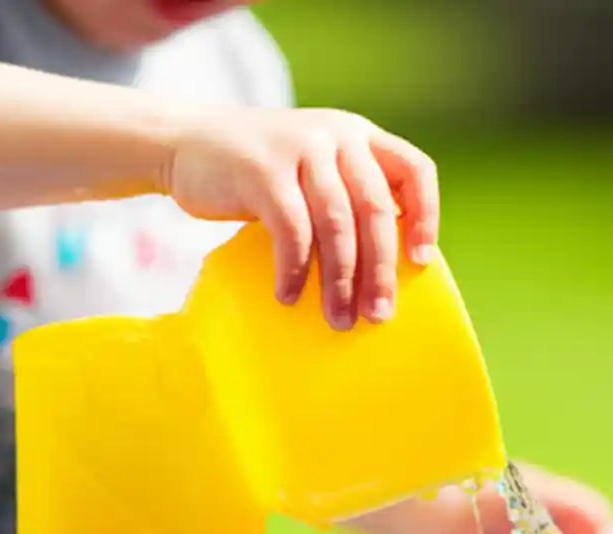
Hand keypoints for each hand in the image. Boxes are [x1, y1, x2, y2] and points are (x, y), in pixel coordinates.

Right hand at [164, 107, 438, 329]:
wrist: (185, 141)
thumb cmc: (256, 173)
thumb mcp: (311, 170)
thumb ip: (344, 197)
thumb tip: (378, 275)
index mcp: (358, 136)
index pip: (415, 171)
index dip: (427, 217)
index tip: (420, 264)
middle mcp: (337, 135)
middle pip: (376, 208)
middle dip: (380, 269)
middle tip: (379, 315)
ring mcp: (300, 148)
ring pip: (337, 223)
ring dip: (340, 279)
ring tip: (339, 319)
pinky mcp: (263, 170)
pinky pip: (292, 230)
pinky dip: (295, 269)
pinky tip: (289, 296)